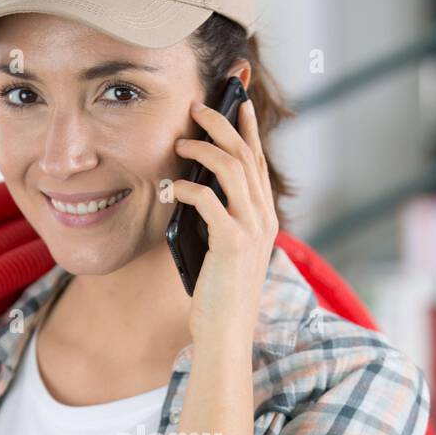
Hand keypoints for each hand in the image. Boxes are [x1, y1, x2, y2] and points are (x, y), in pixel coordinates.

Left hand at [171, 97, 278, 347]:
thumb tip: (194, 187)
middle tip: (197, 107)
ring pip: (232, 168)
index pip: (258, 161)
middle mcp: (264, 218)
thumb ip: (219, 219)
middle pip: (246, 154)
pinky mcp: (232, 242)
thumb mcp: (224, 250)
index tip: (236, 102)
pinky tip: (171, 187)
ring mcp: (251, 229)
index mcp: (264, 218)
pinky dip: (187, 187)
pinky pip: (209, 199)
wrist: (227, 333)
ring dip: (203, 148)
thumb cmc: (219, 295)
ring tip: (181, 142)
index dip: (247, 128)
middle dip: (222, 123)